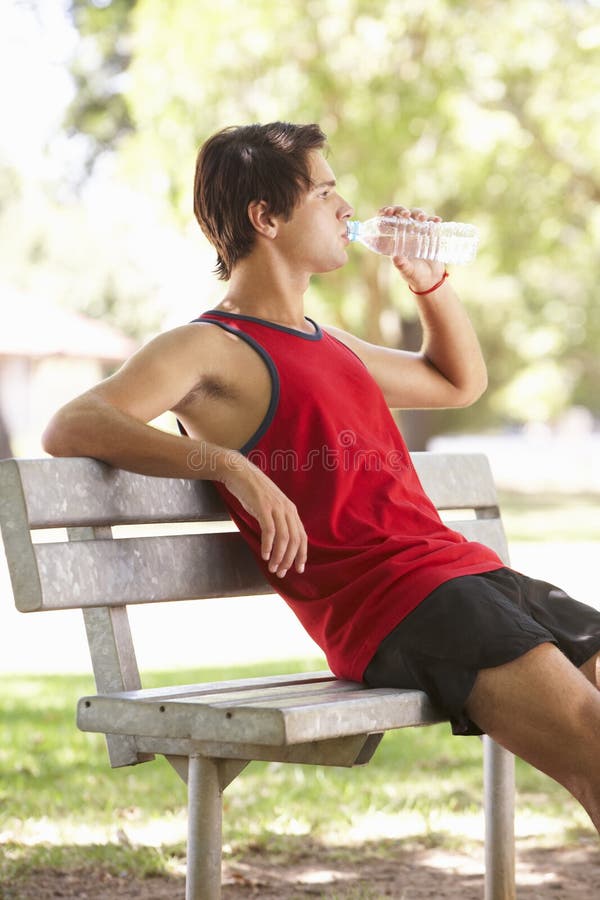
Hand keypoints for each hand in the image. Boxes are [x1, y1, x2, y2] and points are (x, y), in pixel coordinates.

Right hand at [221, 455, 306, 578]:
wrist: (239, 472)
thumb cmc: (252, 492)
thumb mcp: (270, 506)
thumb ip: (277, 520)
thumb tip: (279, 541)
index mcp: (290, 510)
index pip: (302, 536)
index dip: (302, 554)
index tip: (298, 569)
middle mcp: (287, 509)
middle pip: (294, 540)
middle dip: (289, 560)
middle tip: (281, 573)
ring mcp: (275, 507)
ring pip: (284, 538)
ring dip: (279, 556)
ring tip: (273, 568)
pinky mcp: (263, 507)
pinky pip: (269, 530)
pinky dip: (268, 545)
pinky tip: (265, 555)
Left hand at [379, 205, 445, 291]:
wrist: (431, 280)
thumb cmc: (415, 276)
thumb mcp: (408, 271)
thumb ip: (402, 265)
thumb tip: (395, 258)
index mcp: (394, 240)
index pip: (385, 222)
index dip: (384, 213)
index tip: (388, 212)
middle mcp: (404, 233)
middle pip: (400, 214)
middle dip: (401, 210)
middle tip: (406, 214)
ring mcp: (417, 231)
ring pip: (415, 215)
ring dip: (418, 214)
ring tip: (422, 219)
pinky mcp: (430, 233)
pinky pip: (431, 222)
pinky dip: (433, 220)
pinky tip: (437, 221)